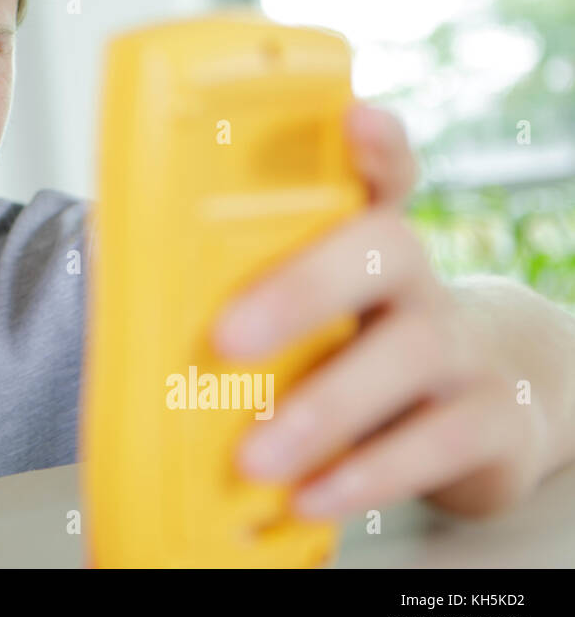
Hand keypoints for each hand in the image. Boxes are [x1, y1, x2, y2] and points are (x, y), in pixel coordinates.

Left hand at [212, 102, 557, 518]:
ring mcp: (462, 348)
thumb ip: (243, 292)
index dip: (371, 146)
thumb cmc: (359, 350)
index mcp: (363, 243)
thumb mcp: (312, 315)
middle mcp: (418, 281)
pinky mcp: (490, 422)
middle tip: (227, 337)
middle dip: (303, 287)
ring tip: (255, 455)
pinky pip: (435, 443)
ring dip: (324, 406)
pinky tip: (314, 496)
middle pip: (383, 250)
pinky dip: (369, 474)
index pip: (377, 175)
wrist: (485, 412)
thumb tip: (125, 293)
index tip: (349, 120)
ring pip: (410, 351)